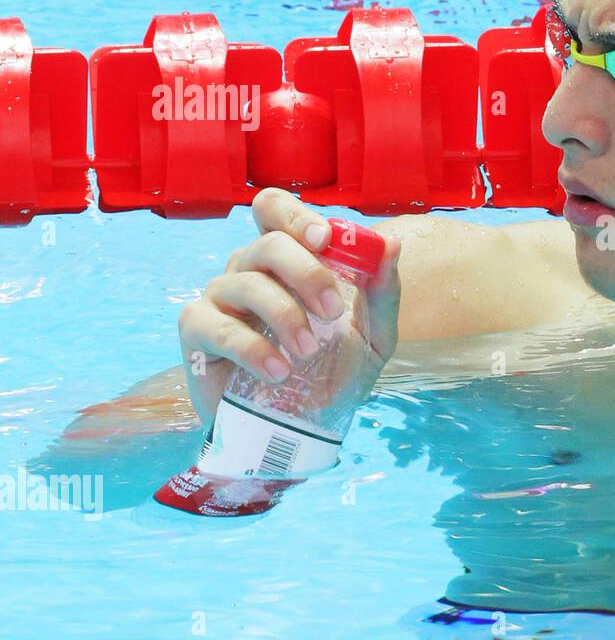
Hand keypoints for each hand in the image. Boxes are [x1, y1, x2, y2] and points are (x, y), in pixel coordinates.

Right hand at [178, 189, 401, 426]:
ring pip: (247, 283)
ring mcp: (219, 297)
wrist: (299, 429)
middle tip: (332, 310)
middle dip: (307, 273)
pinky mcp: (197, 332)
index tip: (325, 239)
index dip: (296, 217)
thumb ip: (382, 293)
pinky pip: (218, 326)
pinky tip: (278, 371)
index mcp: (286, 259)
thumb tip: (392, 246)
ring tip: (307, 352)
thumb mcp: (372, 337)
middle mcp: (248, 269)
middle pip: (268, 243)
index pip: (274, 210)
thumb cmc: (330, 373)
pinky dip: (252, 348)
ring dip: (285, 316)